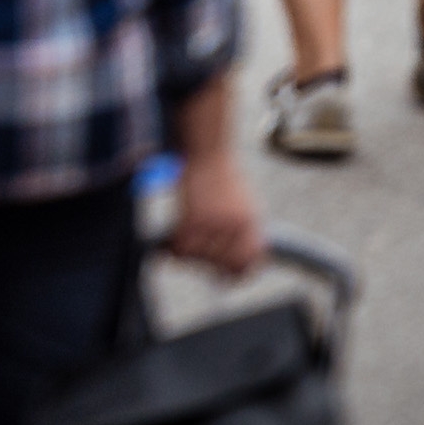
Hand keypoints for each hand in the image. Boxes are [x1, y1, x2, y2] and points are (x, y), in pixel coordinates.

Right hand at [166, 148, 265, 276]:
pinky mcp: (193, 218)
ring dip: (189, 252)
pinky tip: (172, 237)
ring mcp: (215, 223)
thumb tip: (244, 262)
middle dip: (207, 262)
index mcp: (252, 223)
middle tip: (197, 251)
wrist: (207, 149)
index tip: (224, 275)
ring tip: (185, 238)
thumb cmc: (224, 175)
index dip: (237, 273)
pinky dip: (174, 246)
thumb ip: (246, 233)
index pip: (249, 262)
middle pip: (220, 264)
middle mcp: (236, 226)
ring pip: (199, 257)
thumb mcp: (245, 204)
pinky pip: (182, 246)